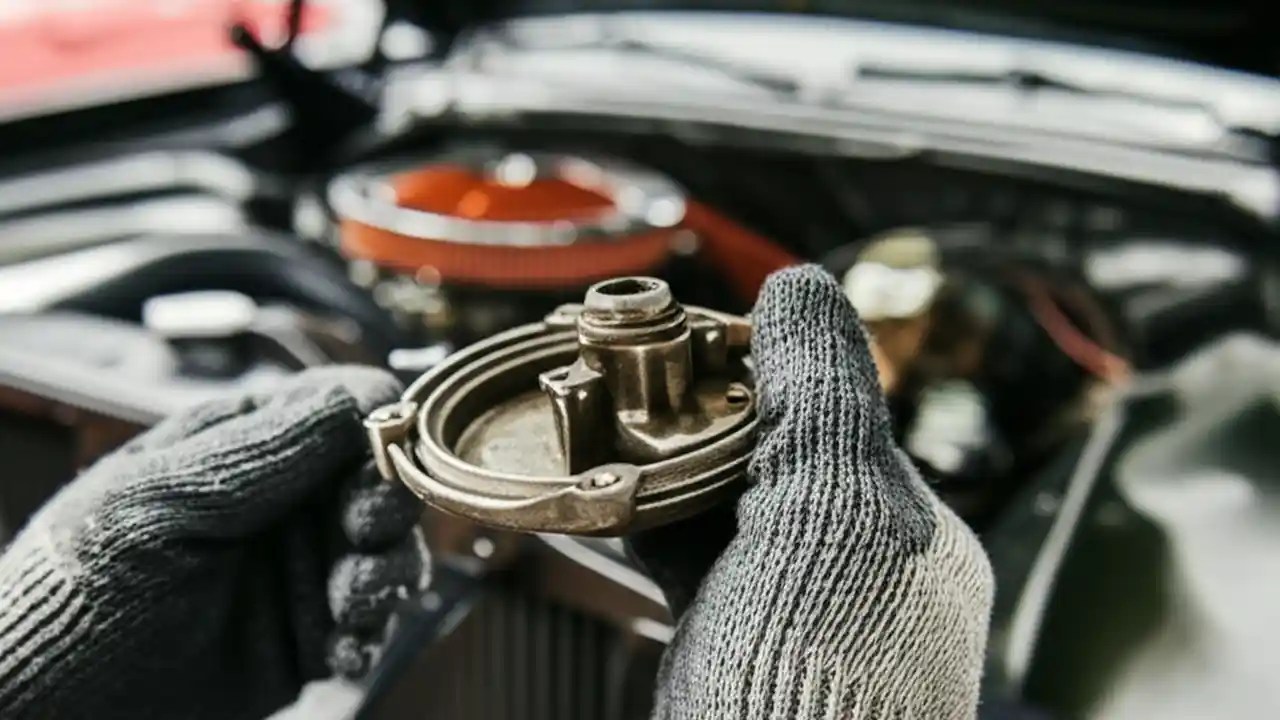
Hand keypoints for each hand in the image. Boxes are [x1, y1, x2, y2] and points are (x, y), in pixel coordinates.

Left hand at [0, 367, 426, 719]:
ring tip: (349, 606)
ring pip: (390, 553)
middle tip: (364, 532)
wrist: (62, 691)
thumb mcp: (165, 497)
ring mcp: (305, 567)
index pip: (341, 409)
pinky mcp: (314, 633)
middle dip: (388, 507)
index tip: (390, 453)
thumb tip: (357, 399)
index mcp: (251, 444)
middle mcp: (290, 500)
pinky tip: (341, 651)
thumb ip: (263, 451)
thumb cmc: (88, 573)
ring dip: (386, 576)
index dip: (379, 425)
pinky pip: (372, 625)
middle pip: (381, 481)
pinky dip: (370, 635)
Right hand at [637, 266, 992, 718]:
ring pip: (724, 502)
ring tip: (610, 424)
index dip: (759, 366)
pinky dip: (649, 515)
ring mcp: (794, 607)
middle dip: (702, 413)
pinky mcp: (733, 638)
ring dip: (667, 459)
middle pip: (772, 452)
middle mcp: (861, 569)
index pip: (834, 410)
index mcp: (910, 530)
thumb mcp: (829, 504)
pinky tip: (610, 495)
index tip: (692, 339)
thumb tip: (801, 286)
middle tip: (632, 380)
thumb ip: (820, 391)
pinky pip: (691, 554)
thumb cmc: (816, 682)